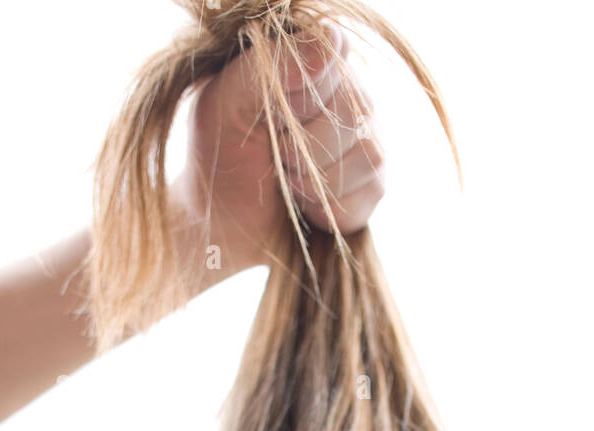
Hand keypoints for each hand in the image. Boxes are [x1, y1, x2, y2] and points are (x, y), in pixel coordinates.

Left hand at [170, 22, 385, 283]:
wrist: (222, 221)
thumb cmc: (220, 155)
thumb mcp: (226, 102)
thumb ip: (268, 66)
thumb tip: (326, 46)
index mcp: (308, 60)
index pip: (331, 56)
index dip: (298, 95)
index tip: (268, 117)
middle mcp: (346, 92)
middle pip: (352, 111)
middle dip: (302, 147)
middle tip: (273, 156)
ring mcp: (365, 136)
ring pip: (368, 152)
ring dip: (315, 179)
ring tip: (287, 179)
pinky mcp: (373, 182)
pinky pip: (371, 192)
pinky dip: (329, 207)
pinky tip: (305, 202)